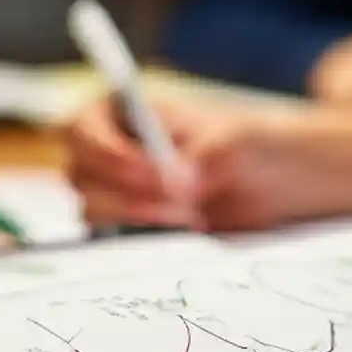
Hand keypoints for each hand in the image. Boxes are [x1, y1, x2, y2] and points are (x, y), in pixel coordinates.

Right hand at [67, 100, 297, 231]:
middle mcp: (108, 149)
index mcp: (123, 110)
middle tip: (178, 203)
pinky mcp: (127, 228)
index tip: (155, 174)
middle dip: (126, 192)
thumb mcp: (235, 140)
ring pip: (93, 209)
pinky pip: (113, 239)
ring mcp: (114, 191)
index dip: (110, 153)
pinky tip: (180, 235)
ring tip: (190, 216)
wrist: (272, 182)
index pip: (84, 128)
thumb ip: (205, 156)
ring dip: (135, 217)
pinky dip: (140, 240)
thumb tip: (178, 184)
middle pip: (80, 174)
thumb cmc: (248, 144)